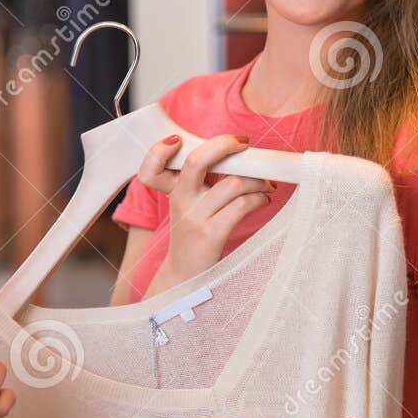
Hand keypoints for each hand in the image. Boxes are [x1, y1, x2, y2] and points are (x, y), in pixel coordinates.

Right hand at [137, 132, 274, 296]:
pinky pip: (242, 205)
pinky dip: (259, 198)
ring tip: (265, 185)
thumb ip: (199, 182)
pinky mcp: (212, 234)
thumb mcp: (186, 206)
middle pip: (197, 161)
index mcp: (172, 191)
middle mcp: (180, 201)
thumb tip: (237, 156)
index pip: (151, 167)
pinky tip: (263, 200)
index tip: (178, 141)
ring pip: (232, 183)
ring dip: (257, 180)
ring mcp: (195, 218)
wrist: (185, 277)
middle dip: (225, 145)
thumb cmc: (192, 236)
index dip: (159, 150)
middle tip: (243, 144)